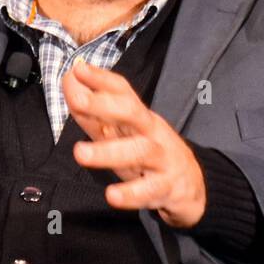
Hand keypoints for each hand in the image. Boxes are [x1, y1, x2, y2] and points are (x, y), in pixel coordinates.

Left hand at [62, 61, 206, 227]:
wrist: (194, 187)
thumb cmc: (149, 155)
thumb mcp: (121, 134)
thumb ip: (92, 113)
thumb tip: (69, 83)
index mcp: (139, 118)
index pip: (123, 92)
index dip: (101, 79)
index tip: (77, 68)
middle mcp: (152, 133)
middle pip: (132, 113)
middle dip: (104, 105)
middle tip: (78, 101)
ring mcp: (162, 160)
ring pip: (139, 151)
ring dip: (108, 152)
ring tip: (80, 153)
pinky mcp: (167, 188)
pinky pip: (150, 190)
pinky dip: (131, 194)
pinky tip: (112, 195)